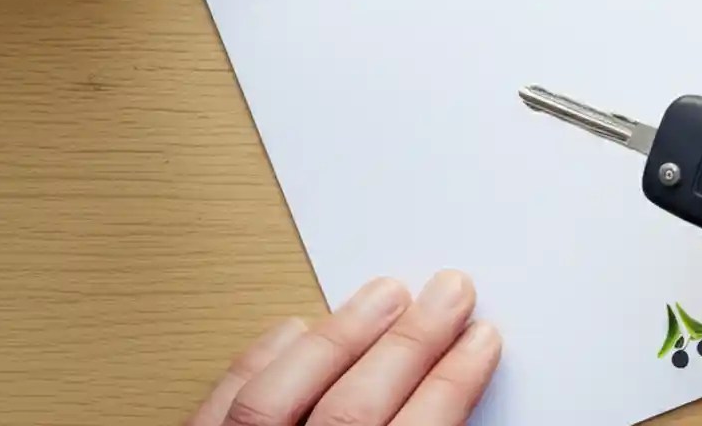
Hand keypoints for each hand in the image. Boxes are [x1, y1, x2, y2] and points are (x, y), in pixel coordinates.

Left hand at [186, 270, 500, 425]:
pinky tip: (293, 329)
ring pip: (278, 395)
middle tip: (449, 293)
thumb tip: (455, 390)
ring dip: (341, 335)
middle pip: (352, 407)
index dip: (453, 382)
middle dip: (412, 342)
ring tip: (385, 293)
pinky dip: (259, 360)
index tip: (481, 341)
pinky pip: (220, 405)